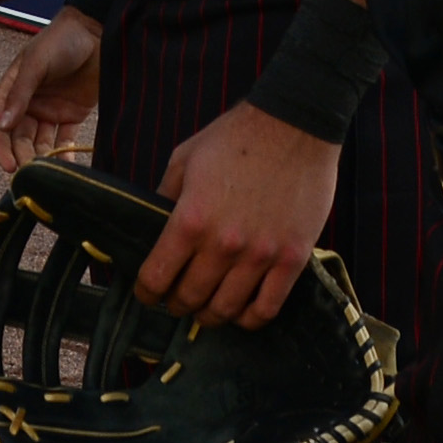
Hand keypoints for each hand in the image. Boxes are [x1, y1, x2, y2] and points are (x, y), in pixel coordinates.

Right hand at [0, 9, 101, 173]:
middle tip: (31, 172)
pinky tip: (67, 165)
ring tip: (49, 171)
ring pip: (40, 142)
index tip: (9, 166)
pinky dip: (65, 153)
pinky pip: (64, 140)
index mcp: (12, 90)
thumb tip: (2, 125)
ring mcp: (50, 111)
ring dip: (42, 158)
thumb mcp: (36, 63)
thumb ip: (20, 94)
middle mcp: (28, 104)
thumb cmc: (61, 40)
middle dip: (23, 156)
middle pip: (20, 139)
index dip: (1, 147)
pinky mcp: (72, 115)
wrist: (98, 31)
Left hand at [138, 103, 339, 324]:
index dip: (146, 292)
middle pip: (189, 299)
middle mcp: (223, 244)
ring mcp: (260, 255)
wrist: (296, 124)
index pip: (156, 278)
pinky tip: (241, 310)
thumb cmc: (236, 137)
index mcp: (190, 219)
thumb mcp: (185, 159)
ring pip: (225, 310)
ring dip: (210, 315)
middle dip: (176, 304)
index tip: (148, 292)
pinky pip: (267, 308)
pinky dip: (248, 318)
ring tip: (207, 307)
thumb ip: (164, 198)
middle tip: (177, 298)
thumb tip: (151, 231)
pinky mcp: (293, 259)